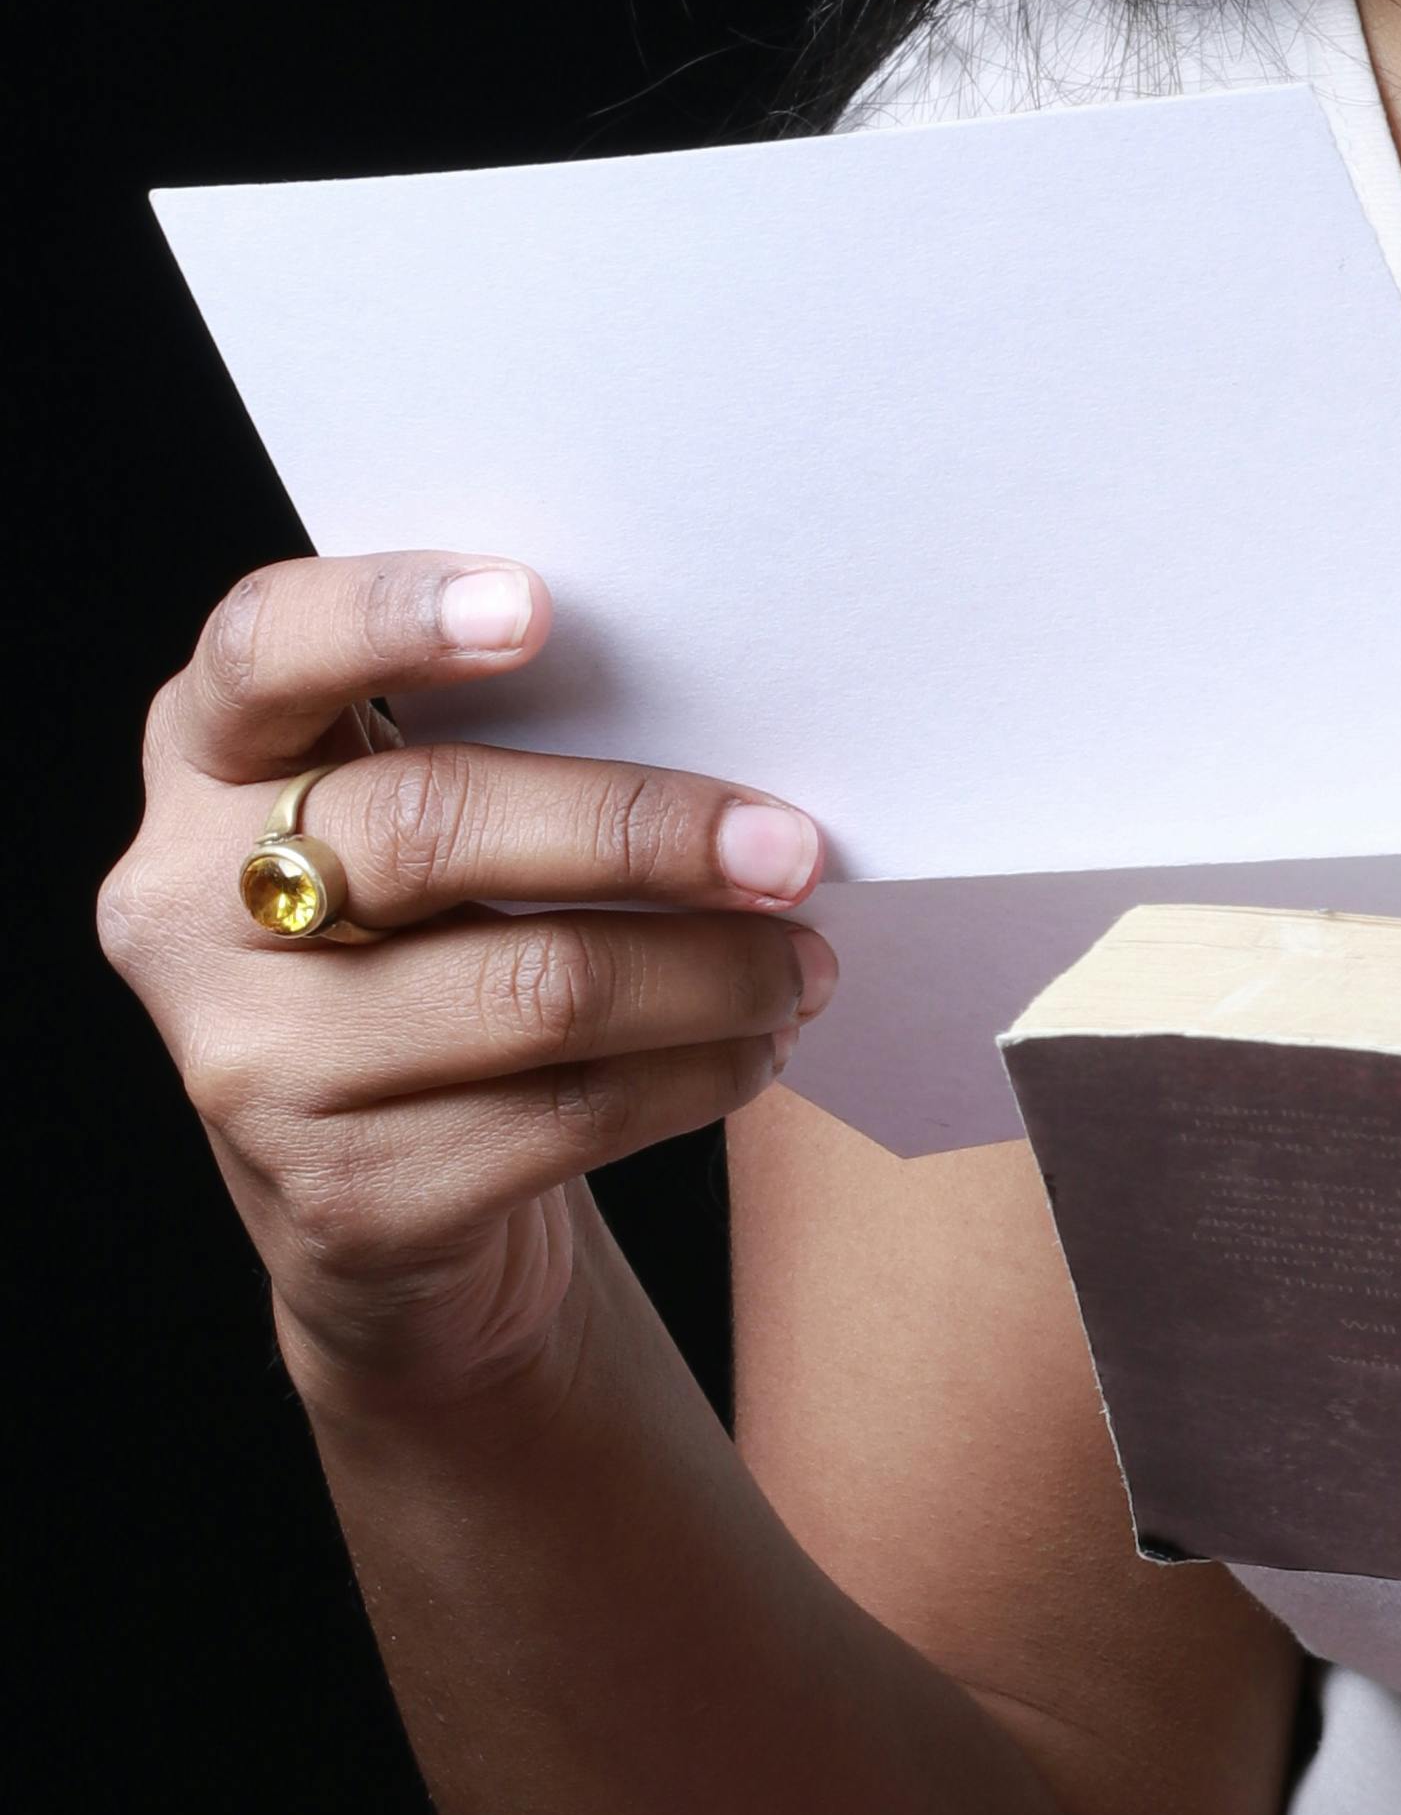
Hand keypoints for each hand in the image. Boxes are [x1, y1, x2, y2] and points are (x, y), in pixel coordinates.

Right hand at [97, 552, 834, 1418]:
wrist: (381, 1208)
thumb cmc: (429, 952)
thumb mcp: (413, 831)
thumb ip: (493, 748)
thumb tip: (733, 716)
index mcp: (205, 766)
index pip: (260, 652)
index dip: (386, 616)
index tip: (539, 606)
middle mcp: (188, 909)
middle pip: (434, 824)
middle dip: (648, 829)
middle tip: (792, 846)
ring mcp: (253, 1064)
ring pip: (534, 988)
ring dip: (712, 973)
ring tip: (799, 961)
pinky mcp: (345, 1196)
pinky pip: (568, 1114)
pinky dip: (698, 1074)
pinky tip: (752, 1051)